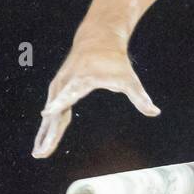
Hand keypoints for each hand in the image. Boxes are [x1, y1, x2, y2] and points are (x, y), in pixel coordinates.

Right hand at [33, 33, 159, 157]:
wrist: (97, 39)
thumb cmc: (115, 61)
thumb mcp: (129, 78)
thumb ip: (140, 97)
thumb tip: (155, 112)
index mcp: (82, 79)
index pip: (69, 94)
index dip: (59, 103)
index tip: (47, 113)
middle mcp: (66, 83)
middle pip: (56, 111)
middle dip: (48, 133)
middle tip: (41, 153)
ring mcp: (59, 87)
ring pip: (50, 115)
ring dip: (43, 135)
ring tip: (38, 154)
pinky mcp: (57, 90)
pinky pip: (51, 112)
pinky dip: (46, 128)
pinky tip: (42, 143)